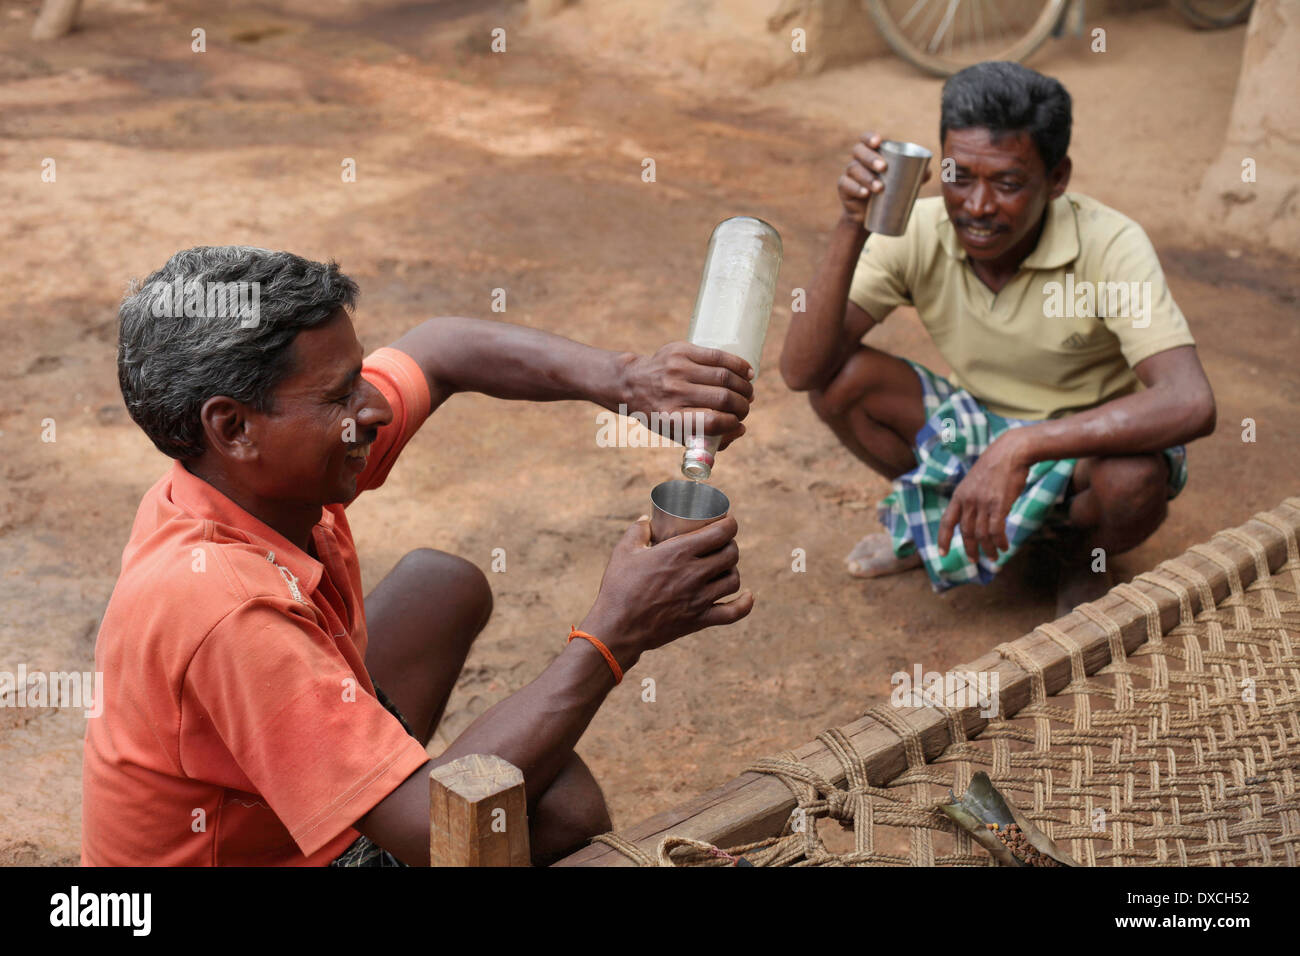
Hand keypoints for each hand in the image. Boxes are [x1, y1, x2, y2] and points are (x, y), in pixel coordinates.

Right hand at [579, 515, 753, 670]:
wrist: (617, 628)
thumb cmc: (618, 587)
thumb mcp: (624, 552)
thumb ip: (637, 531)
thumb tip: (646, 519)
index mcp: (679, 552)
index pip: (721, 533)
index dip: (730, 524)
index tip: (727, 522)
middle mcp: (695, 573)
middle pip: (731, 554)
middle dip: (730, 545)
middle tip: (721, 544)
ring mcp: (700, 598)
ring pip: (734, 580)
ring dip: (732, 570)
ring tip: (723, 567)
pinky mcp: (700, 620)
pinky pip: (733, 613)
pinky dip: (745, 604)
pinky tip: (748, 596)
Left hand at [621, 342, 753, 449]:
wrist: (631, 383)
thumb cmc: (659, 412)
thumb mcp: (674, 431)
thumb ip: (705, 437)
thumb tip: (740, 430)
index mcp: (669, 417)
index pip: (711, 422)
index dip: (732, 423)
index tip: (738, 423)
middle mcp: (672, 392)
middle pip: (722, 398)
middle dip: (742, 405)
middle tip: (745, 407)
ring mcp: (677, 369)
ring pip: (723, 376)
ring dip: (743, 386)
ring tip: (747, 391)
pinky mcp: (681, 351)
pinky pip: (717, 355)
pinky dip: (738, 365)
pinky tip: (747, 372)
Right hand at [838, 131, 932, 227]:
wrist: (869, 215)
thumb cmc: (887, 191)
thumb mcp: (901, 182)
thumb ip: (916, 174)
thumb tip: (927, 172)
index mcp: (871, 152)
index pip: (866, 139)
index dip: (870, 138)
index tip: (878, 142)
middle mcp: (858, 160)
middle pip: (859, 152)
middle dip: (870, 158)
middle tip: (884, 168)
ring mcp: (849, 174)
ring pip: (853, 169)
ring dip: (866, 177)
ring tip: (879, 188)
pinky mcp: (844, 188)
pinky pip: (846, 185)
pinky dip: (855, 188)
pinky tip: (864, 193)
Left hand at [937, 431, 1031, 564]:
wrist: (1011, 451)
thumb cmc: (997, 466)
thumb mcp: (976, 481)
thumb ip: (974, 499)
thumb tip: (981, 518)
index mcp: (959, 495)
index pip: (947, 521)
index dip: (943, 539)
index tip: (942, 553)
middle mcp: (968, 501)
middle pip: (966, 532)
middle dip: (970, 549)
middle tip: (974, 560)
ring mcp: (982, 503)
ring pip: (982, 535)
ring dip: (988, 549)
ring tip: (993, 557)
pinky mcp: (998, 505)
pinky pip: (996, 531)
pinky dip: (1000, 542)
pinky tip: (1004, 547)